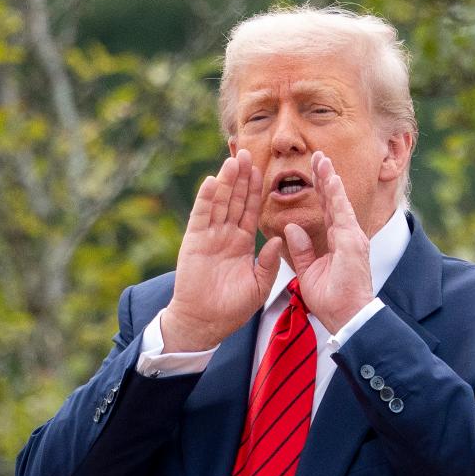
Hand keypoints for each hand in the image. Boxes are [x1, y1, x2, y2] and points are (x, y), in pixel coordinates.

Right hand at [161, 150, 280, 351]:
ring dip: (227, 181)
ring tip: (234, 159)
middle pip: (235, 199)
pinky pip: (201, 215)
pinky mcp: (194, 241)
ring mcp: (208, 236)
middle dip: (242, 177)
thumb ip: (269, 262)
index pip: (250, 210)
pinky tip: (213, 181)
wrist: (205, 323)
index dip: (256, 190)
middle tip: (248, 152)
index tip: (263, 170)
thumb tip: (280, 239)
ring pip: (219, 202)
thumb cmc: (232, 309)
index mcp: (241, 243)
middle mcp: (225, 235)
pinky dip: (206, 198)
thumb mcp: (259, 285)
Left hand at [283, 152, 373, 333]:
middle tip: (317, 156)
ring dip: (329, 179)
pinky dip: (336, 195)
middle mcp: (347, 236)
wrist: (348, 318)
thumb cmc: (332, 301)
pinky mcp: (352, 242)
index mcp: (338, 242)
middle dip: (324, 178)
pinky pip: (342, 214)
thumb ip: (300, 249)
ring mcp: (352, 238)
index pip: (326, 211)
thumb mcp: (308, 273)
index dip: (319, 192)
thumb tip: (290, 228)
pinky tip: (330, 178)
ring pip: (338, 202)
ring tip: (321, 159)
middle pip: (333, 201)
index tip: (313, 173)